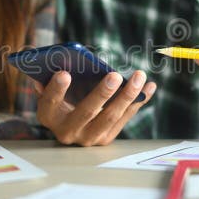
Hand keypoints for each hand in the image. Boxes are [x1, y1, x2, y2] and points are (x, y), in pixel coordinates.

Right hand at [36, 71, 155, 145]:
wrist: (70, 126)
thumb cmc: (61, 98)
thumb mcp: (52, 91)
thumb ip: (52, 79)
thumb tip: (59, 60)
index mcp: (48, 116)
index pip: (49, 103)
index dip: (56, 89)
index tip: (64, 74)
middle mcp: (66, 131)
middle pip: (85, 112)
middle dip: (101, 94)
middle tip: (115, 75)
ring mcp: (88, 137)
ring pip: (110, 117)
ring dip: (127, 96)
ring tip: (139, 76)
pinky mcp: (106, 138)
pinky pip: (125, 118)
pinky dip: (138, 101)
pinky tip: (149, 86)